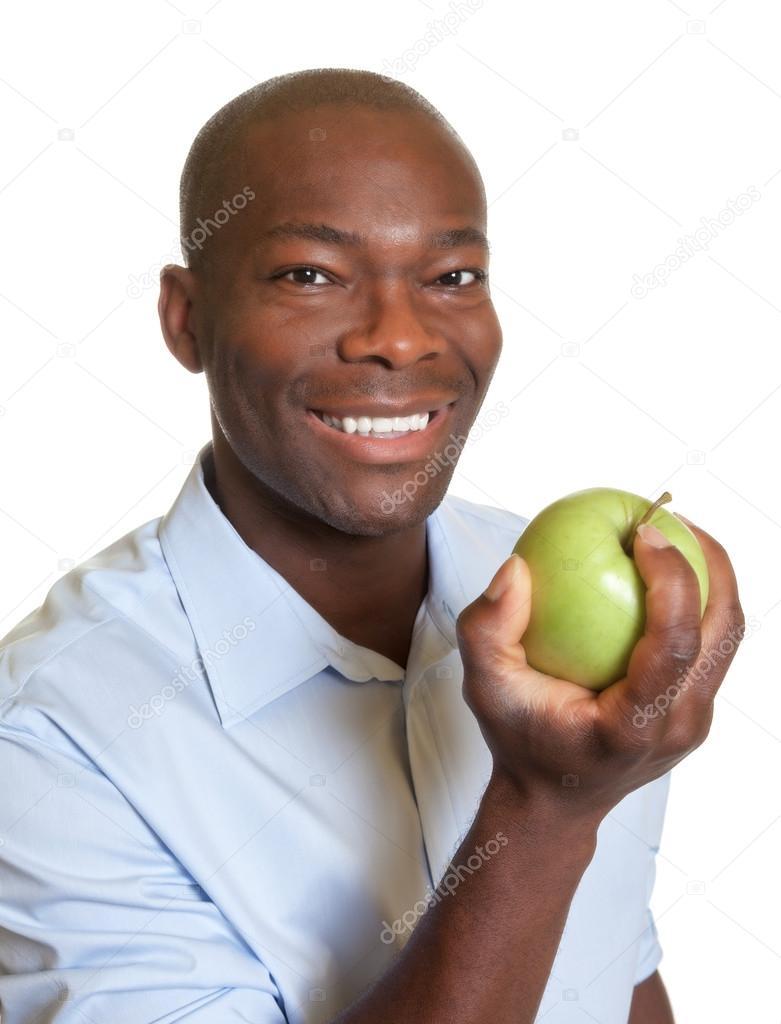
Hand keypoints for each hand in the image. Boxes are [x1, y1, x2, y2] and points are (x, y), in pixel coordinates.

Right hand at [455, 513, 745, 822]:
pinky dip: (697, 598)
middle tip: (668, 516)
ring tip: (674, 532)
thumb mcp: (483, 686)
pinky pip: (712, 645)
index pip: (674, 647)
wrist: (554, 799)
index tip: (644, 532)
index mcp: (633, 727)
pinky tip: (660, 569)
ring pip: (728, 636)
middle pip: (722, 634)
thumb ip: (488, 628)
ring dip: (711, 576)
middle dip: (709, 562)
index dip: (672, 581)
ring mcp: (696, 723)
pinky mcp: (697, 711)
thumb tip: (518, 566)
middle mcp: (678, 728)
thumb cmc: (520, 739)